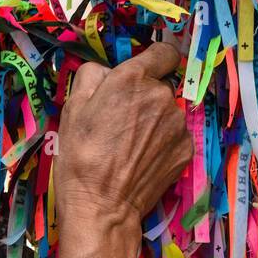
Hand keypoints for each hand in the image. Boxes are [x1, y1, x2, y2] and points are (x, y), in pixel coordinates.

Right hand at [53, 43, 192, 234]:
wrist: (102, 205)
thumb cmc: (80, 156)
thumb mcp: (72, 108)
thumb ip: (92, 76)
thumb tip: (107, 71)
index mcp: (132, 79)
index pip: (163, 52)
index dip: (153, 60)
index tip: (142, 74)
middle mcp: (162, 95)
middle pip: (161, 85)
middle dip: (144, 97)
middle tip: (121, 122)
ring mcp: (178, 124)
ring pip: (168, 112)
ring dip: (154, 121)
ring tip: (130, 146)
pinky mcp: (186, 149)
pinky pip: (175, 136)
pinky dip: (162, 144)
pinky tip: (142, 160)